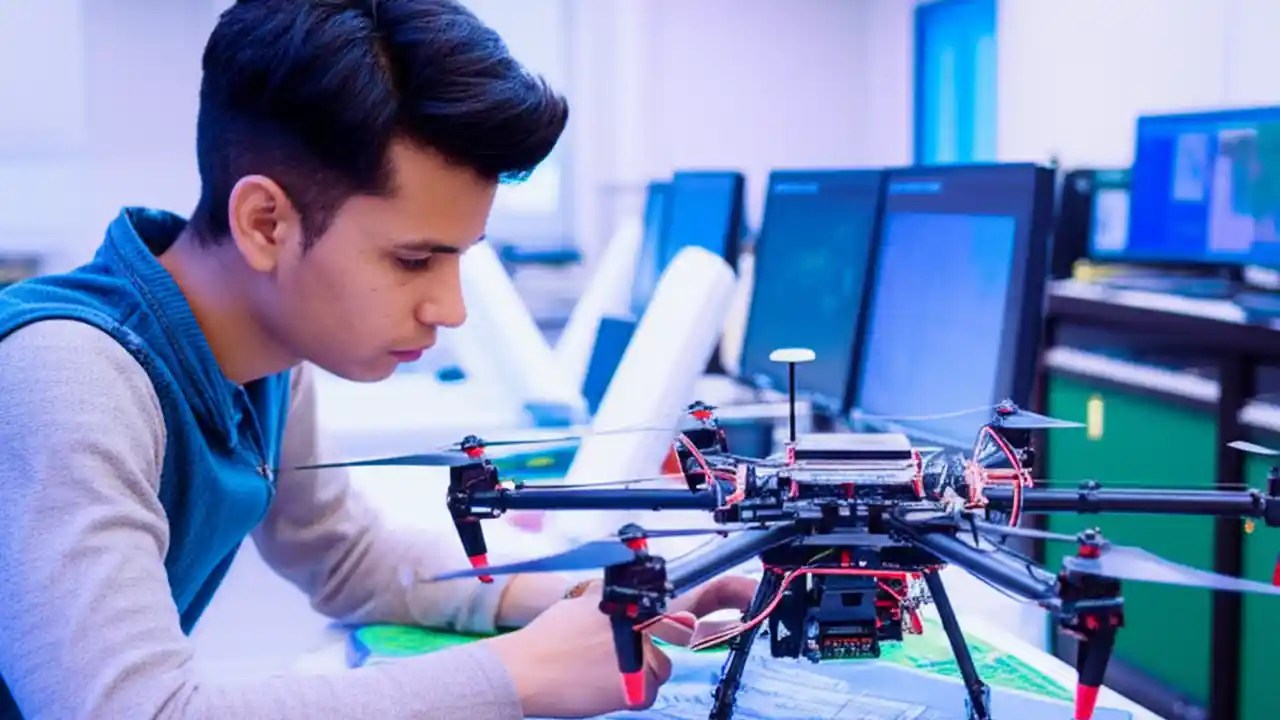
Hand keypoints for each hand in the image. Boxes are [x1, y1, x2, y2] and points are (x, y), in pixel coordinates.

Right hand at [482, 574, 758, 716]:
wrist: (523, 672)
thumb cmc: (549, 640)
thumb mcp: (587, 604)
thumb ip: (620, 601)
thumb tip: (643, 602)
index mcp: (632, 600)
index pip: (690, 592)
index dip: (726, 591)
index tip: (749, 589)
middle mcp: (643, 626)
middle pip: (670, 637)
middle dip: (653, 641)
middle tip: (623, 644)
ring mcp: (642, 657)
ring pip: (657, 668)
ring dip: (633, 672)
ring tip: (593, 667)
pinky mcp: (637, 688)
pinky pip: (645, 692)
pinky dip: (625, 693)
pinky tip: (596, 685)